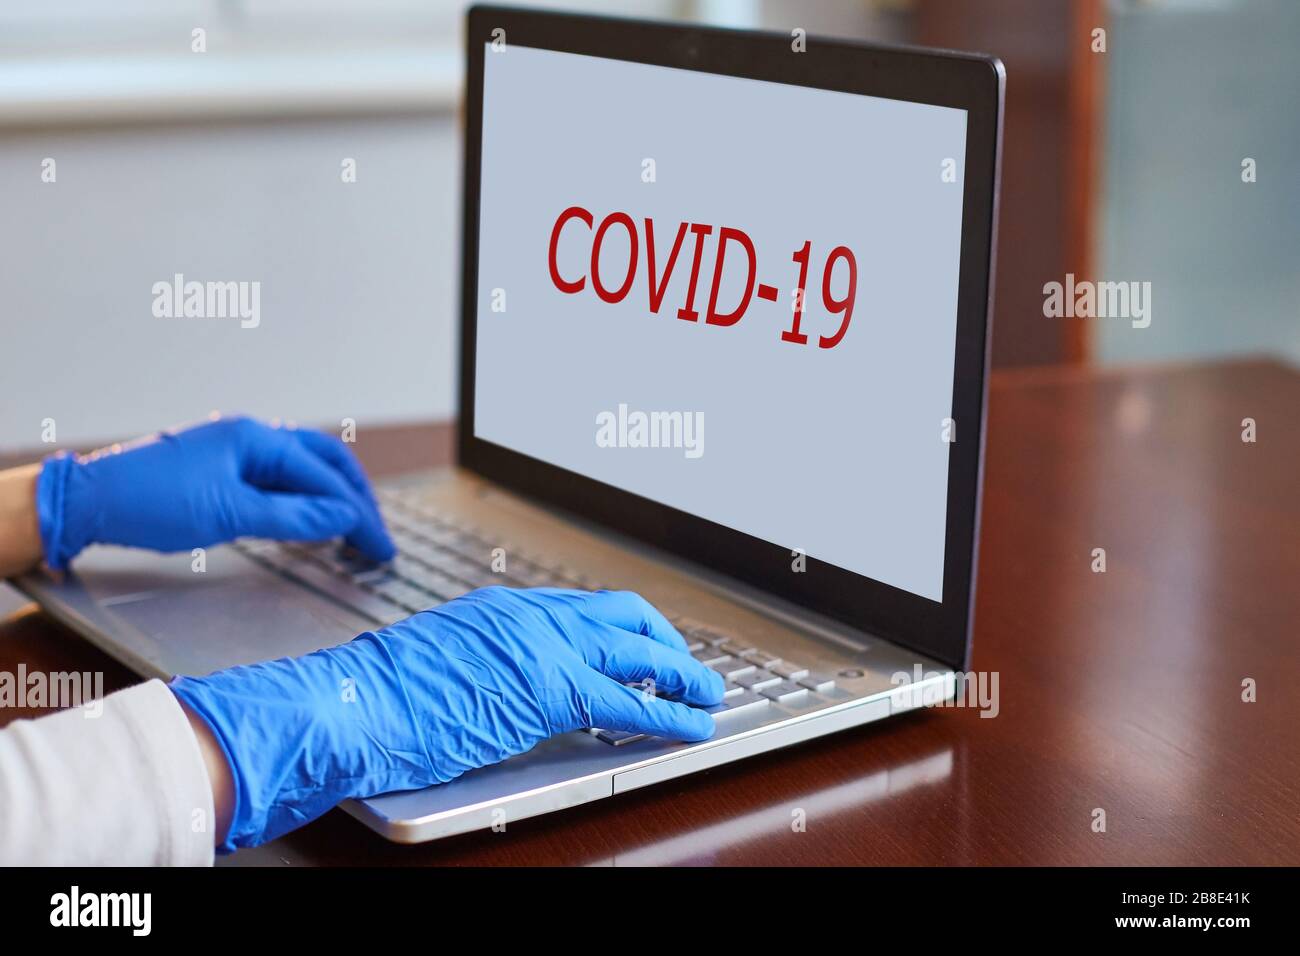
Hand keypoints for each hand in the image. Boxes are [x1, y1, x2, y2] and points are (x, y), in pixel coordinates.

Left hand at [36, 415, 393, 569]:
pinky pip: (278, 478)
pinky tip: (308, 518)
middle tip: (375, 534)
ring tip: (352, 526)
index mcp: (257, 438)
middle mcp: (252, 436)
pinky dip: (304, 498)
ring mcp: (235, 449)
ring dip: (332, 495)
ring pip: (302, 468)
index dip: (358, 514)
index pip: (325, 477)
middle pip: (324, 460)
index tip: (380, 547)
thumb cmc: (151, 501)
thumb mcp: (228, 514)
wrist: (87, 500)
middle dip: (355, 496)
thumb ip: (291, 516)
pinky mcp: (221, 468)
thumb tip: (342, 518)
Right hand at [170, 587, 724, 849]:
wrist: (352, 703)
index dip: (625, 628)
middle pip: (623, 614)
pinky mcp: (548, 688)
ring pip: (637, 651)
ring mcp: (542, 646)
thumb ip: (485, 658)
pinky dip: (668, 713)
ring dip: (682, 674)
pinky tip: (691, 726)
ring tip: (709, 695)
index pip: (584, 608)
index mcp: (505, 607)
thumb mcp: (442, 657)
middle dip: (665, 640)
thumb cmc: (378, 693)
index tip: (644, 646)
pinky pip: (628, 700)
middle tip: (687, 668)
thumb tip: (507, 679)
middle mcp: (531, 614)